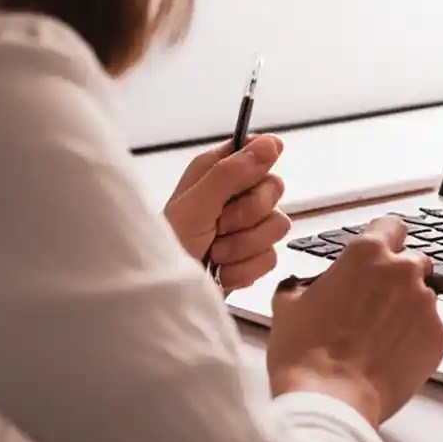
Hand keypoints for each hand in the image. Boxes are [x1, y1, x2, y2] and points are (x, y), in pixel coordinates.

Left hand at [163, 135, 290, 290]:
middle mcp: (232, 195)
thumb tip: (271, 143)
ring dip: (244, 246)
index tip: (245, 185)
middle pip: (274, 189)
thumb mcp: (195, 207)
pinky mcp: (252, 256)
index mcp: (214, 172)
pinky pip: (271, 257)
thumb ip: (232, 173)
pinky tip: (222, 271)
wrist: (165, 298)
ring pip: (277, 225)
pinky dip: (245, 269)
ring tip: (216, 254)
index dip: (259, 165)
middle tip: (219, 226)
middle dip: (248, 215)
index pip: (256, 149)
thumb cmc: (167, 248)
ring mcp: (245, 227)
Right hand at [267, 216, 442, 425]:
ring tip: (377, 337)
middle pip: (412, 261)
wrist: (330, 400)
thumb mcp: (290, 305)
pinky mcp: (438, 337)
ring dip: (406, 310)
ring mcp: (425, 304)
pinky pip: (430, 329)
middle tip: (374, 303)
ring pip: (423, 297)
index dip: (384, 238)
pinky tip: (390, 354)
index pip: (391, 226)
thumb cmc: (306, 353)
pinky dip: (415, 337)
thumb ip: (308, 284)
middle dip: (397, 277)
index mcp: (367, 254)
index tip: (381, 248)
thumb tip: (305, 288)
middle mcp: (403, 272)